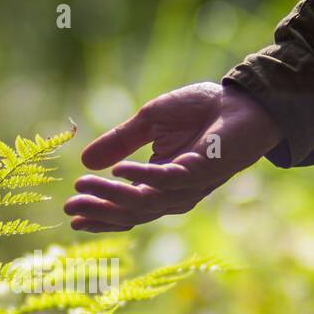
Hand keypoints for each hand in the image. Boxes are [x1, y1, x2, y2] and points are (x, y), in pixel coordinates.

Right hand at [67, 81, 280, 231]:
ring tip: (83, 187)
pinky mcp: (202, 172)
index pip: (127, 208)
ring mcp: (189, 186)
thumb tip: (85, 161)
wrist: (242, 99)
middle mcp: (175, 192)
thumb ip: (120, 142)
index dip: (100, 213)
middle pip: (132, 213)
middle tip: (70, 208)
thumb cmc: (202, 109)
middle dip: (99, 212)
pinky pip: (166, 180)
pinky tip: (117, 171)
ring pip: (145, 202)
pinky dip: (141, 177)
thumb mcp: (149, 121)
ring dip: (111, 196)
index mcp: (162, 183)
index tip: (71, 214)